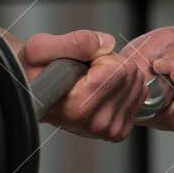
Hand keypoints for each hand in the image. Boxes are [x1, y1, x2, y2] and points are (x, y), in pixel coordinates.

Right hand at [15, 29, 153, 141]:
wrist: (33, 92)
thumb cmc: (34, 72)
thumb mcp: (41, 47)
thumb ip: (74, 42)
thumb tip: (108, 44)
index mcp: (77, 108)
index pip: (116, 69)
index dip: (98, 56)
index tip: (79, 64)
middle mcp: (96, 124)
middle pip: (130, 74)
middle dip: (109, 63)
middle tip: (84, 71)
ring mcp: (110, 130)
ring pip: (137, 82)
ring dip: (116, 74)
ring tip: (90, 80)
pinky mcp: (119, 130)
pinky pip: (140, 94)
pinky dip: (123, 85)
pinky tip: (101, 89)